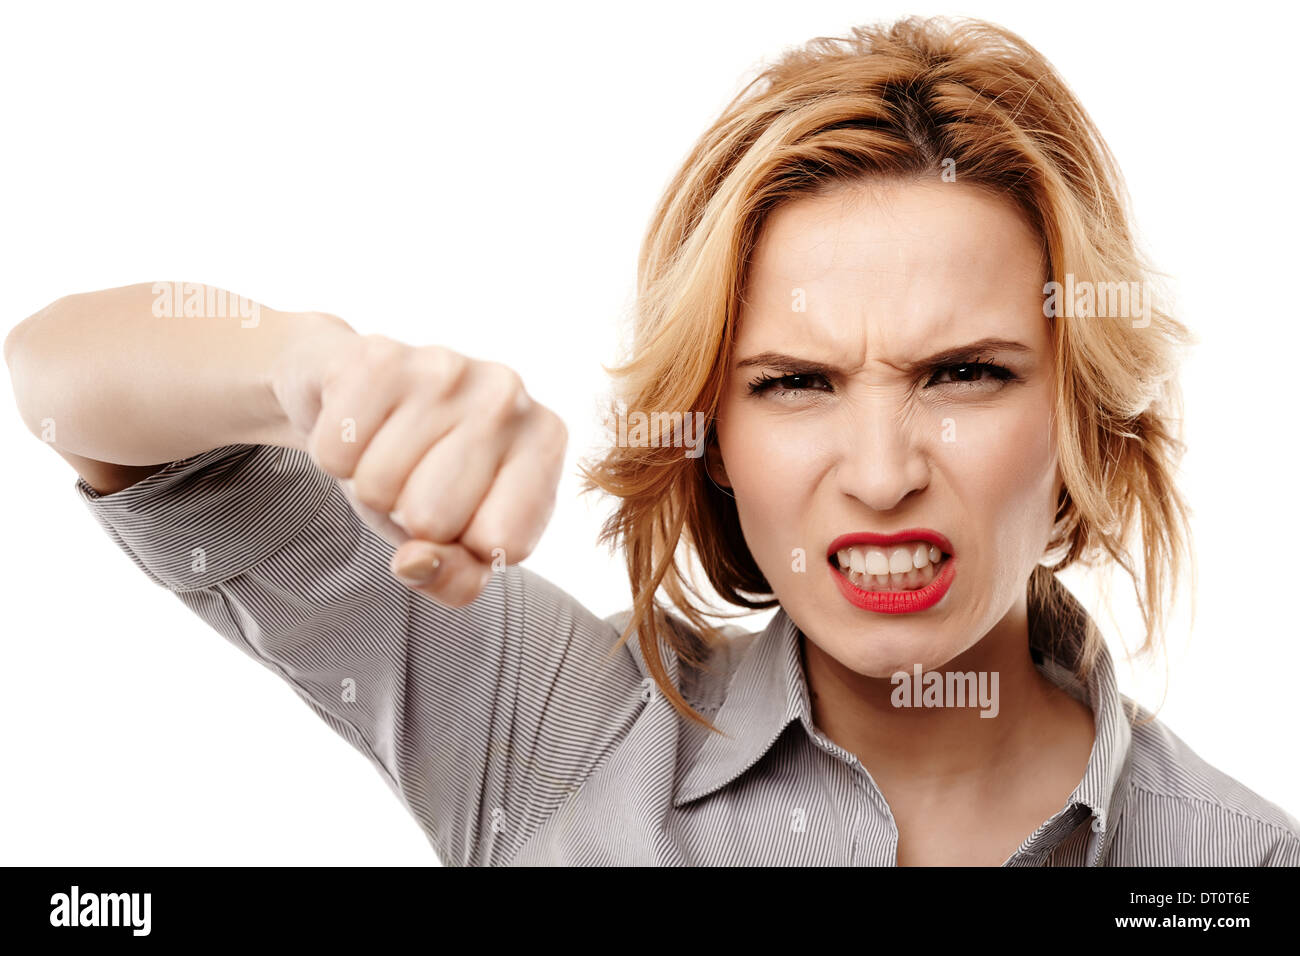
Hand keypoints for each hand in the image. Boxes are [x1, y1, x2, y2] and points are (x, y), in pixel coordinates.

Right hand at [272, 322, 567, 605]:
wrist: (359, 392)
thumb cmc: (423, 474)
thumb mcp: (457, 540)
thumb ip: (457, 579)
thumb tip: (417, 563)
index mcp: (546, 441)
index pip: (500, 545)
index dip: (463, 547)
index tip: (461, 512)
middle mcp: (510, 395)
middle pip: (432, 519)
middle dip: (407, 516)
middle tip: (413, 476)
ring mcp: (447, 367)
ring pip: (379, 486)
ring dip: (369, 484)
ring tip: (387, 449)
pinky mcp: (379, 356)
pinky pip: (335, 454)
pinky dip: (334, 456)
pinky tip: (359, 425)